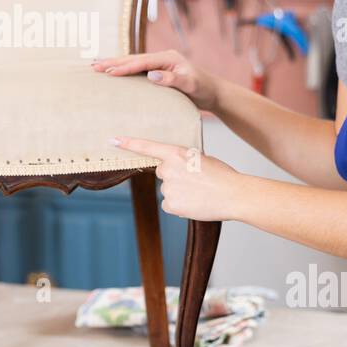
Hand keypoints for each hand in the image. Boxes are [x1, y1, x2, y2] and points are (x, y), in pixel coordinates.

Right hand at [90, 50, 219, 112]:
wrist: (213, 92)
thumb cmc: (203, 89)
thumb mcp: (191, 85)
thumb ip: (173, 80)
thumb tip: (151, 75)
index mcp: (168, 58)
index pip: (142, 62)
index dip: (125, 67)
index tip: (109, 71)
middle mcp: (162, 58)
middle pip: (133, 59)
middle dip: (113, 62)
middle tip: (94, 66)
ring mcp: (159, 64)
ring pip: (133, 62)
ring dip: (115, 64)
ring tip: (96, 66)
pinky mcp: (158, 72)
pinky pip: (137, 69)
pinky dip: (124, 69)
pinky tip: (113, 72)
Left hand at [112, 136, 246, 221]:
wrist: (234, 195)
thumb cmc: (223, 176)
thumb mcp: (202, 158)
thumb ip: (184, 160)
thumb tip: (176, 168)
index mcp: (178, 153)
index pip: (148, 146)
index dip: (129, 143)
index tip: (113, 140)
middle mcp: (169, 169)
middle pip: (163, 172)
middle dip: (175, 176)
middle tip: (196, 180)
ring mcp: (168, 188)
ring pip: (168, 190)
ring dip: (180, 192)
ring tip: (200, 192)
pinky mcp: (170, 205)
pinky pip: (170, 205)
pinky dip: (181, 206)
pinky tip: (195, 203)